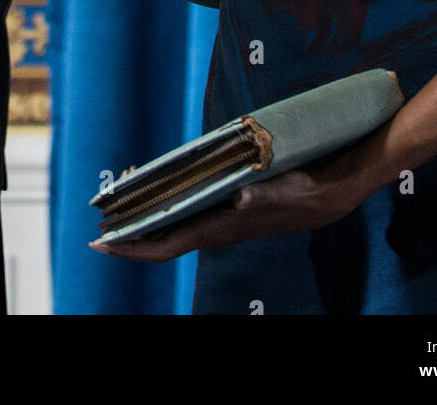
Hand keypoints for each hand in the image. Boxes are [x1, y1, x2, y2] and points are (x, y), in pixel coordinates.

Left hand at [89, 135, 386, 262]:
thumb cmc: (312, 190)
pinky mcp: (231, 209)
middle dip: (132, 234)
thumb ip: (266, 195)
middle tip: (101, 223)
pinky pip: (191, 214)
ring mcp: (224, 221)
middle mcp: (219, 228)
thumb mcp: (291, 190)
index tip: (103, 242)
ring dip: (150, 219)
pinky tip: (163, 189)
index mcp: (225, 227)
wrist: (336, 190)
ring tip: (125, 202)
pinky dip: (170, 206)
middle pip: (165, 239)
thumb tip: (240, 196)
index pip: (170, 244)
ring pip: (177, 226)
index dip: (135, 245)